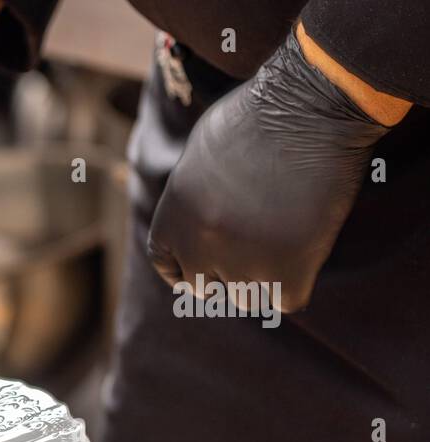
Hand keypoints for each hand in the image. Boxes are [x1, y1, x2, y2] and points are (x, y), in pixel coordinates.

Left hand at [147, 30, 389, 313]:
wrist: (310, 106)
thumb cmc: (258, 115)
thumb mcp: (200, 152)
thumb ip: (191, 197)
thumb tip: (195, 221)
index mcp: (172, 217)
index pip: (166, 263)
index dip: (183, 269)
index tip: (199, 270)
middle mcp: (199, 244)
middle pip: (204, 286)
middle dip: (224, 274)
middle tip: (251, 254)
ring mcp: (241, 261)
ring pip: (247, 297)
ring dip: (262, 279)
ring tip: (281, 244)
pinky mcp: (288, 268)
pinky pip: (286, 300)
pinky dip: (296, 283)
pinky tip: (305, 255)